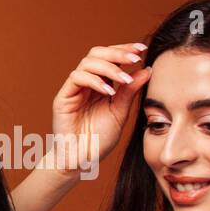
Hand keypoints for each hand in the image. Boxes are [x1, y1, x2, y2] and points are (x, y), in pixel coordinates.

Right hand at [48, 42, 151, 175]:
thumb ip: (130, 91)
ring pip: (87, 63)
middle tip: (134, 58)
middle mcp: (86, 83)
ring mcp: (73, 90)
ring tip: (124, 79)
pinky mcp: (63, 98)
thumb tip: (146, 69)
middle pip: (96, 53)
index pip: (109, 58)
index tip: (142, 49)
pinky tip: (108, 91)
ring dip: (109, 66)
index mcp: (100, 84)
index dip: (124, 49)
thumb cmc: (99, 139)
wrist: (83, 160)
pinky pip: (77, 78)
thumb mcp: (120, 112)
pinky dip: (95, 81)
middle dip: (117, 52)